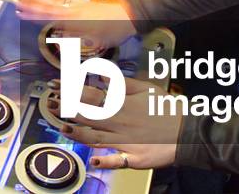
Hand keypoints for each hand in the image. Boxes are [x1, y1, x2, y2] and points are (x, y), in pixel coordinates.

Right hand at [15, 0, 135, 49]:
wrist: (130, 15)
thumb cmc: (115, 29)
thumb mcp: (96, 41)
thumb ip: (77, 37)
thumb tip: (63, 36)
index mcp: (74, 20)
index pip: (48, 17)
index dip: (33, 15)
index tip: (20, 12)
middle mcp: (74, 9)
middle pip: (48, 4)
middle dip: (32, 2)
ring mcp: (79, 3)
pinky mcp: (85, 0)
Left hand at [49, 78, 179, 169]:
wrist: (187, 130)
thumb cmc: (165, 107)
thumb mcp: (145, 88)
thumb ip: (121, 83)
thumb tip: (99, 75)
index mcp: (122, 105)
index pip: (90, 95)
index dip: (70, 90)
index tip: (54, 86)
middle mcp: (120, 123)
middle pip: (89, 116)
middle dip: (67, 109)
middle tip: (50, 104)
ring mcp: (126, 142)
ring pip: (97, 138)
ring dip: (79, 134)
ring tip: (63, 128)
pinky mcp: (135, 158)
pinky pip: (118, 162)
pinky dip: (105, 162)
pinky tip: (93, 161)